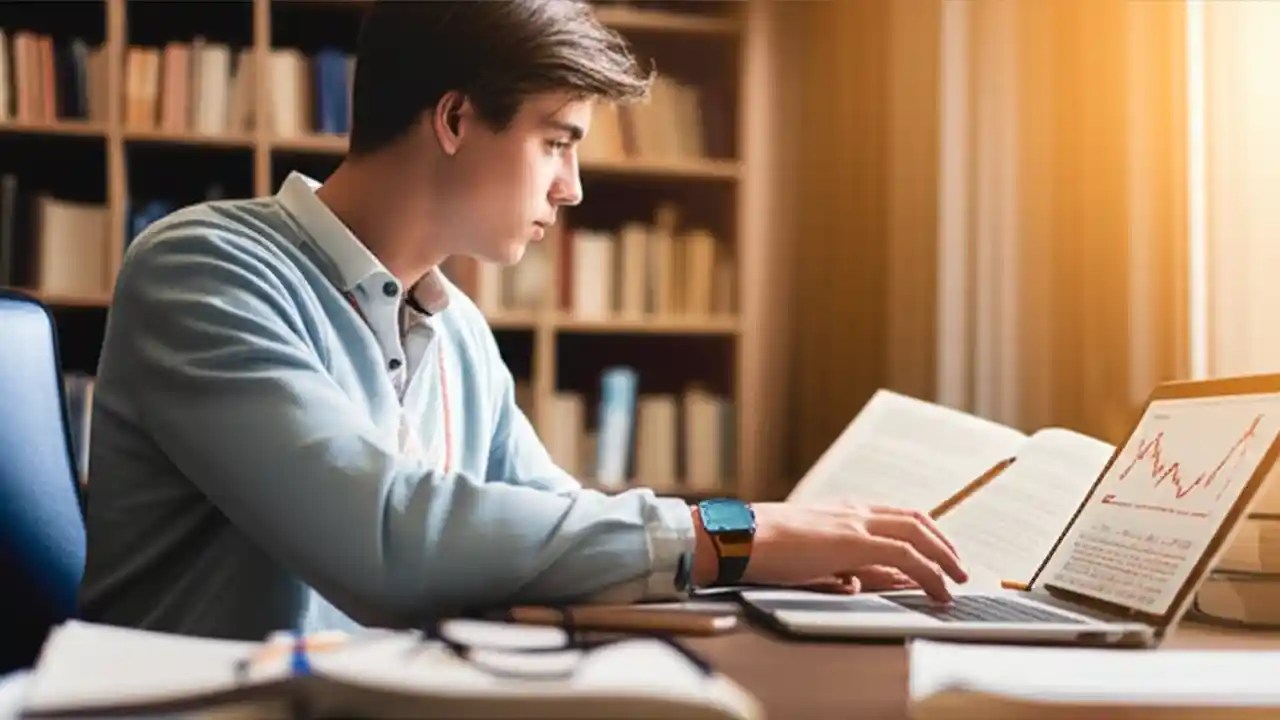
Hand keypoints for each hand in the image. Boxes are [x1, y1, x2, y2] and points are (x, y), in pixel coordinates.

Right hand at [715, 501, 966, 601]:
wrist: (739, 539)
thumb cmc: (762, 548)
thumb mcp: (806, 554)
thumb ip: (834, 564)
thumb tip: (853, 582)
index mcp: (842, 510)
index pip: (895, 515)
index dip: (923, 532)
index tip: (937, 551)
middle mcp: (853, 511)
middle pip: (915, 519)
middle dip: (943, 544)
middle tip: (957, 567)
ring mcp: (855, 524)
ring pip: (917, 533)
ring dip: (943, 558)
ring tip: (956, 581)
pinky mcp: (854, 543)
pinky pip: (906, 555)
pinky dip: (929, 572)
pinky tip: (938, 590)